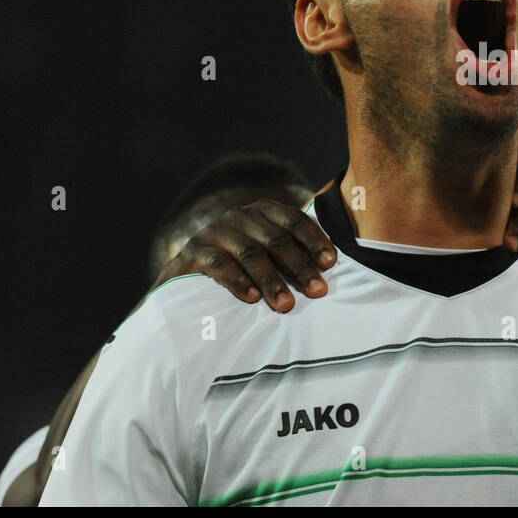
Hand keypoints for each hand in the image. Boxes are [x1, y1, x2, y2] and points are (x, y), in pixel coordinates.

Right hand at [152, 200, 336, 311]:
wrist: (185, 278)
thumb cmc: (240, 267)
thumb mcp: (266, 253)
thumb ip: (292, 253)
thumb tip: (332, 269)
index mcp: (263, 211)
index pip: (294, 220)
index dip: (314, 240)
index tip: (331, 263)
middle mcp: (241, 216)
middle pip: (276, 240)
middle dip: (300, 267)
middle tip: (318, 291)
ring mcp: (216, 232)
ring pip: (251, 254)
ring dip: (272, 280)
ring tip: (287, 305)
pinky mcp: (194, 252)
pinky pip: (219, 265)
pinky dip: (238, 282)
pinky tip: (252, 298)